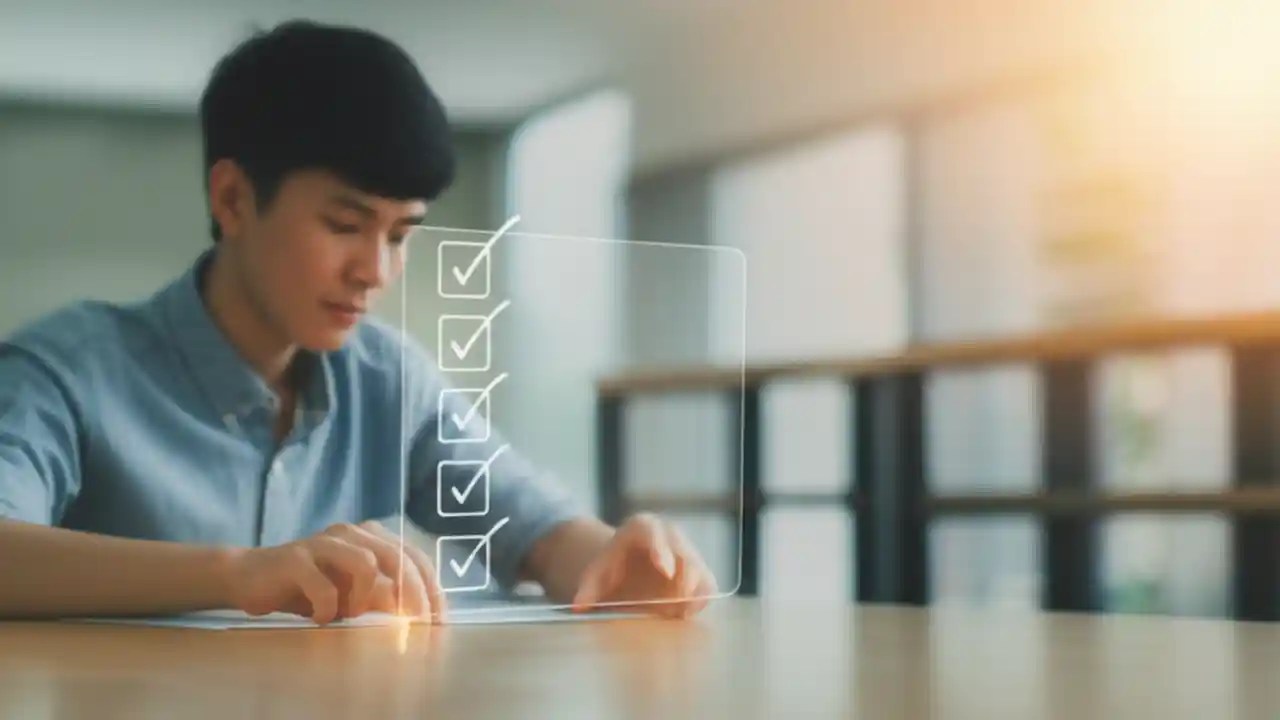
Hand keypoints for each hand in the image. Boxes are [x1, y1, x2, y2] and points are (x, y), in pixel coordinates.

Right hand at [221, 521, 446, 624]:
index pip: (414, 556)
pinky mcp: (295, 557)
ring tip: (353, 615)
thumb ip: (383, 598)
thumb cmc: (309, 589)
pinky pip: (324, 585)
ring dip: (366, 598)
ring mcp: (323, 542)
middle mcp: (351, 532)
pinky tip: (322, 619)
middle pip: (397, 557)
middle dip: (411, 594)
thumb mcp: (353, 596)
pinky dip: (329, 607)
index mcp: (371, 536)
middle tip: (413, 626)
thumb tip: (420, 618)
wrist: (251, 578)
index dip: (430, 587)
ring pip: (366, 563)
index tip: (438, 619)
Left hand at [571, 514, 717, 618]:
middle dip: (684, 576)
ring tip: (679, 613)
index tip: (666, 571)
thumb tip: (578, 606)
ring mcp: (687, 551)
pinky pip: (708, 584)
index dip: (661, 549)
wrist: (629, 564)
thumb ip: (588, 588)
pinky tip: (684, 614)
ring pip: (700, 569)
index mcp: (641, 527)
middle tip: (676, 602)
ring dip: (693, 592)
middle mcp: (669, 535)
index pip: (652, 531)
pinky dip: (699, 600)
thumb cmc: (613, 564)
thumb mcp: (596, 574)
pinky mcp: (699, 571)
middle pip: (683, 551)